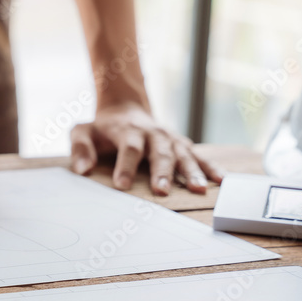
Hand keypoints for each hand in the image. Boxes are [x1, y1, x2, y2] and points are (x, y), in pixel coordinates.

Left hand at [69, 101, 224, 194]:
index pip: (129, 148)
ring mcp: (170, 139)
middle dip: (161, 171)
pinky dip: (211, 167)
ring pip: (183, 154)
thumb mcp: (82, 131)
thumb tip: (82, 169)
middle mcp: (153, 134)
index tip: (121, 185)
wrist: (125, 109)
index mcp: (128, 130)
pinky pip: (199, 156)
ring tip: (197, 189)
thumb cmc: (103, 128)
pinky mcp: (182, 145)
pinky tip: (221, 181)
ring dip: (191, 171)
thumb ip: (80, 148)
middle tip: (162, 190)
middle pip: (159, 152)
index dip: (126, 166)